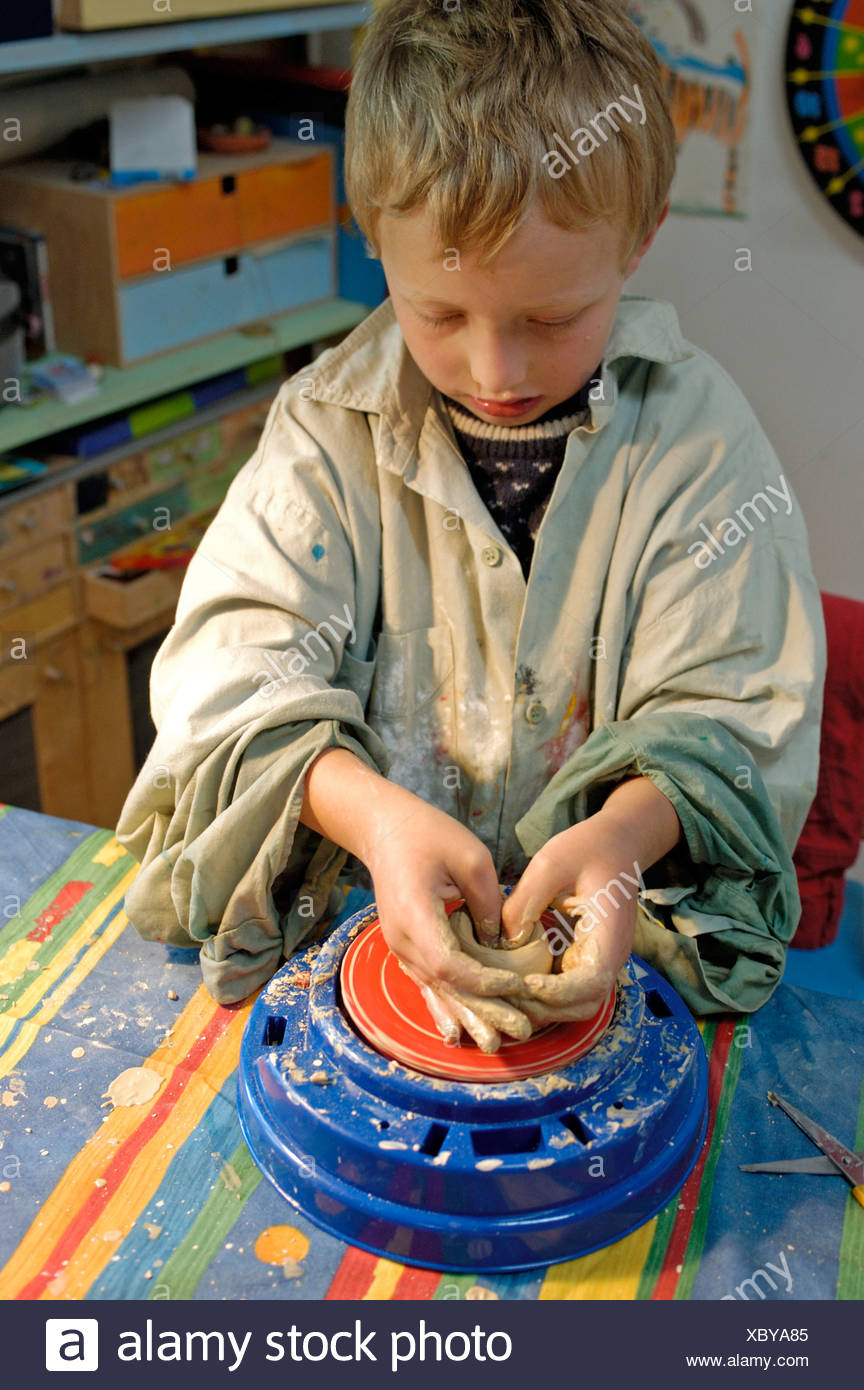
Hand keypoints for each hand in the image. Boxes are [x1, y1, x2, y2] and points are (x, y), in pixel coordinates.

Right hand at [363, 799, 532, 1051]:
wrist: (386, 830)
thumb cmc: (429, 834)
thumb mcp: (470, 855)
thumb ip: (487, 901)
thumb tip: (500, 942)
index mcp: (414, 913)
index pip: (448, 963)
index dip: (483, 981)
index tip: (517, 983)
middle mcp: (402, 939)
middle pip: (445, 985)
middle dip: (484, 1010)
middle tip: (523, 1029)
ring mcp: (401, 946)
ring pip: (436, 990)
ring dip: (468, 1016)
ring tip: (497, 1042)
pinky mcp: (407, 946)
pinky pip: (427, 983)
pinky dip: (445, 1007)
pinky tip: (457, 1034)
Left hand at [501, 818, 639, 1024]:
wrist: (615, 843)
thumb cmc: (587, 848)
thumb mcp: (551, 864)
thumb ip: (525, 901)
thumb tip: (502, 942)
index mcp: (610, 934)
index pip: (590, 983)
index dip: (557, 992)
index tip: (524, 980)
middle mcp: (610, 956)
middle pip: (583, 1004)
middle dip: (544, 1007)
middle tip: (504, 993)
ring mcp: (599, 959)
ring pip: (575, 1003)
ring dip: (542, 1005)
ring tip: (504, 991)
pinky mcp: (586, 956)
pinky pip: (567, 987)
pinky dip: (543, 993)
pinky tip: (513, 982)